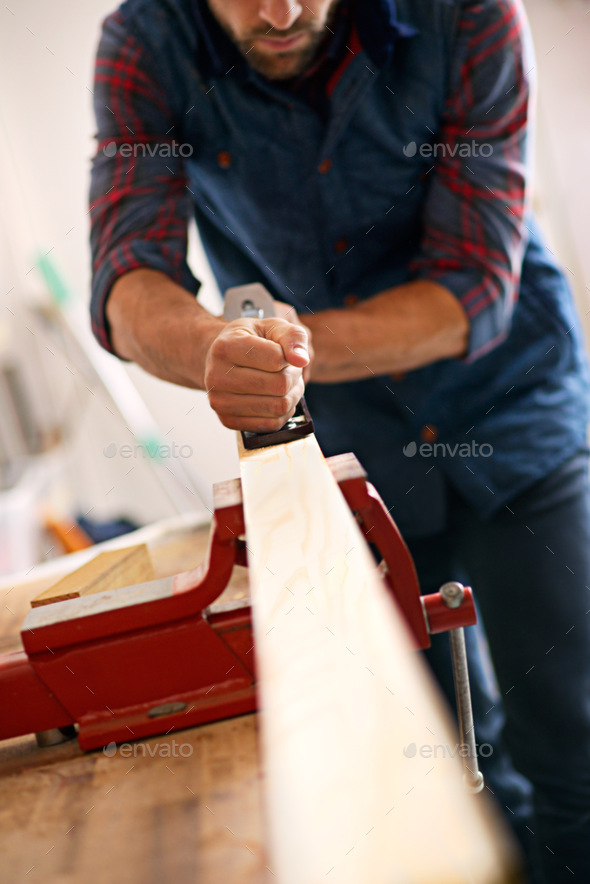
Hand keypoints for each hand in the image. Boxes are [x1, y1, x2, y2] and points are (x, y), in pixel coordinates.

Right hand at [204, 314, 310, 432]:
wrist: (222, 359)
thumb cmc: (251, 340)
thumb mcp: (272, 326)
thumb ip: (292, 337)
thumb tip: (302, 360)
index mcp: (225, 347)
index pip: (277, 359)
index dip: (289, 356)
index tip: (283, 353)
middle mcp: (217, 376)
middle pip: (280, 385)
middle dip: (294, 377)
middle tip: (288, 369)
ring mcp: (219, 402)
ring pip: (278, 407)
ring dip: (292, 395)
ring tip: (284, 383)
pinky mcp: (227, 421)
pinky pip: (271, 425)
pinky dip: (283, 413)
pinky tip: (276, 398)